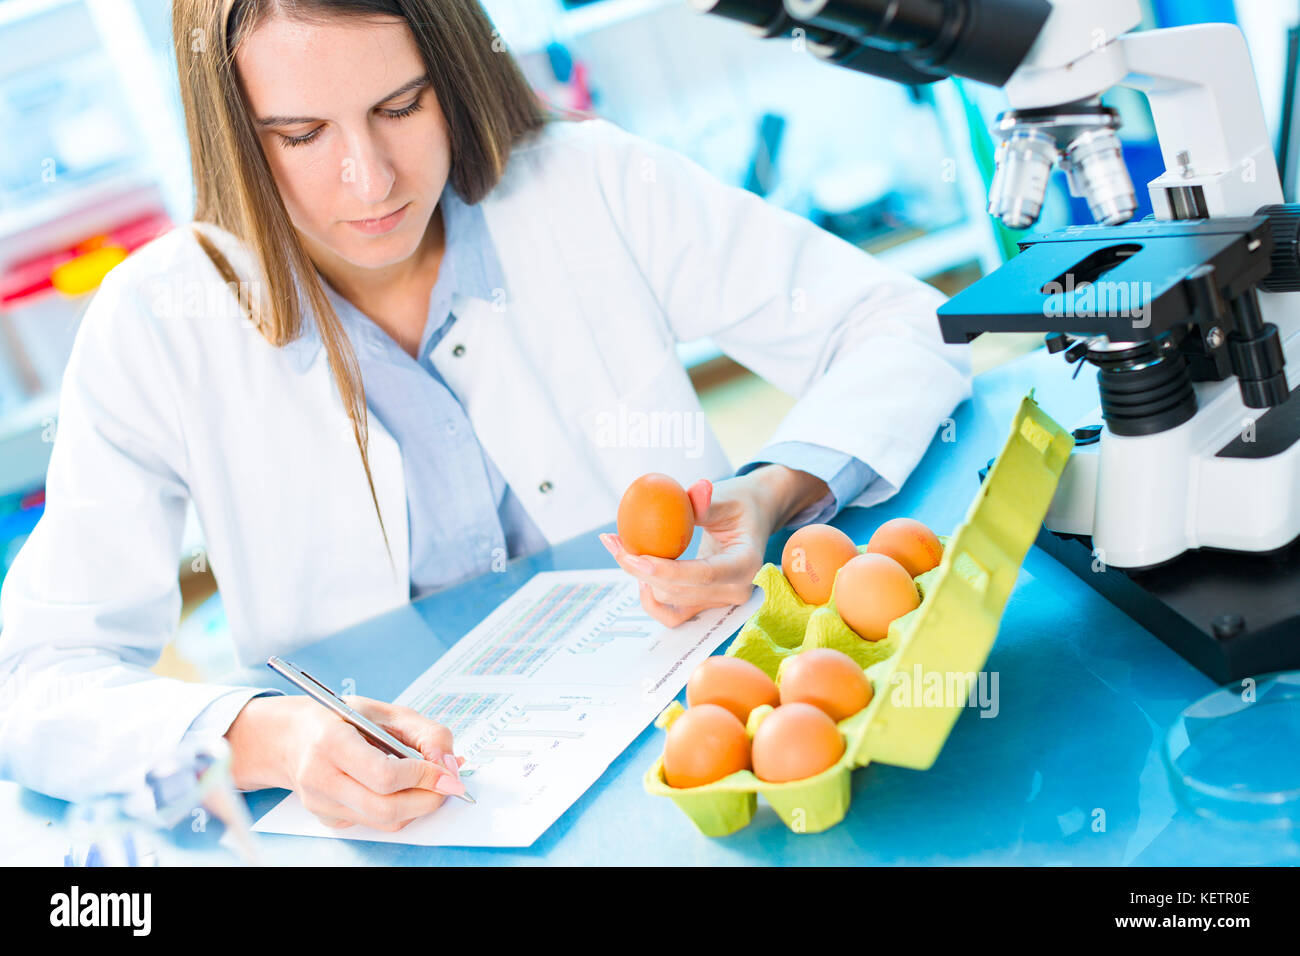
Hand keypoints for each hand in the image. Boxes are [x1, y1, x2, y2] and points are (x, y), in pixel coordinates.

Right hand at [226, 695, 465, 831]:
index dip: (422, 777)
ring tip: (427, 783)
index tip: (446, 771)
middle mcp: (320, 777)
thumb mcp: (384, 711)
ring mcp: (320, 804)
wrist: (290, 738)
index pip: (384, 775)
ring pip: (384, 821)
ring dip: (417, 806)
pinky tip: (398, 790)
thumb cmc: (340, 719)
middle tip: (447, 784)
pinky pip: (373, 823)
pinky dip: (397, 810)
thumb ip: (424, 733)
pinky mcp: (326, 819)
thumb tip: (450, 765)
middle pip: (386, 808)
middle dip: (427, 799)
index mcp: (331, 741)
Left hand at [600, 467, 829, 627]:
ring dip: (640, 578)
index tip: (636, 556)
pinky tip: (638, 569)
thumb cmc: (740, 504)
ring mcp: (720, 603)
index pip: (703, 574)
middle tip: (613, 541)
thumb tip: (697, 489)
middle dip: (640, 570)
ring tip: (623, 549)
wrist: (754, 519)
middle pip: (679, 591)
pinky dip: (650, 595)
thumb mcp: (726, 497)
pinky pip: (671, 614)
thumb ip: (707, 500)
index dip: (667, 570)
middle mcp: (736, 591)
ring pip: (669, 601)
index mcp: (746, 564)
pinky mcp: (705, 607)